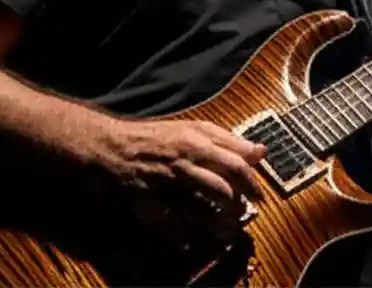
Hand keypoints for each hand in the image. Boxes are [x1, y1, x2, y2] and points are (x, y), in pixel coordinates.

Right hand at [89, 119, 266, 240]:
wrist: (111, 145)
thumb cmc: (155, 138)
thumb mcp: (193, 130)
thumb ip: (227, 141)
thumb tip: (260, 151)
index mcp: (199, 137)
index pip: (237, 161)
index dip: (252, 181)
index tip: (259, 194)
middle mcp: (186, 156)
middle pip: (225, 182)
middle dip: (241, 201)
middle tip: (246, 212)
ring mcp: (168, 178)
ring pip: (204, 201)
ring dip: (222, 218)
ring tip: (228, 228)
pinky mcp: (149, 197)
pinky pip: (174, 220)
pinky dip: (187, 233)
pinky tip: (193, 241)